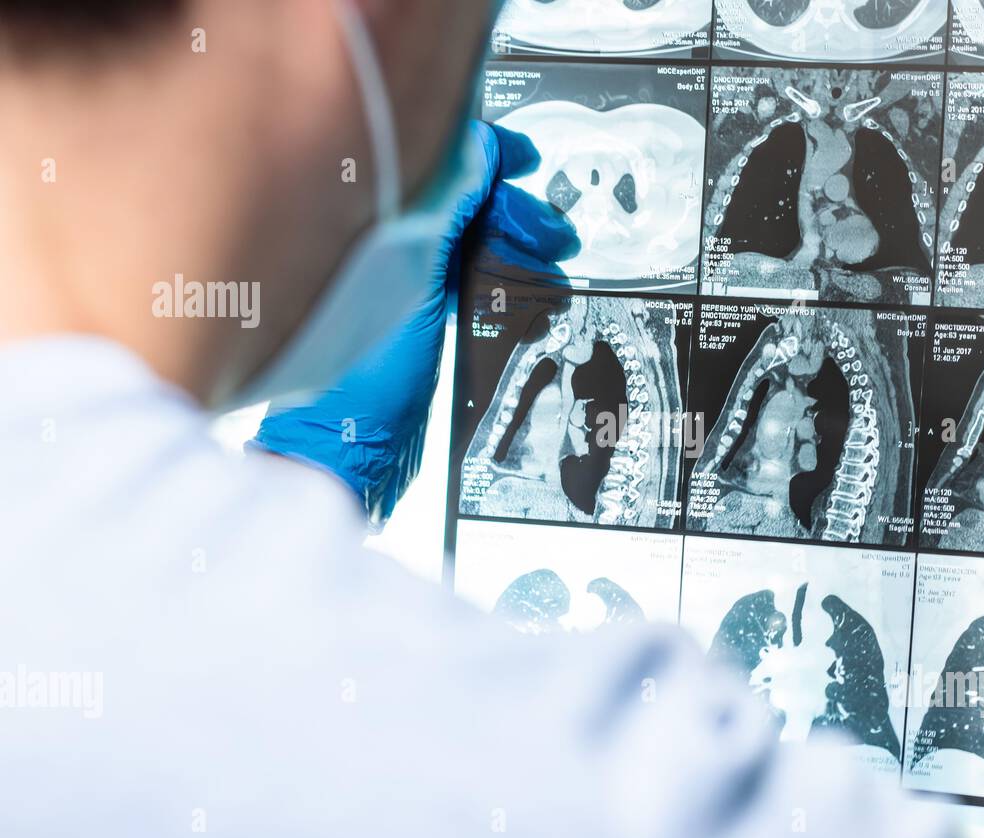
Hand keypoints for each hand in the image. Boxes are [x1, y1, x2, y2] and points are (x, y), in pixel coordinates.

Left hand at [250, 121, 578, 528]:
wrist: (349, 456)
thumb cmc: (363, 384)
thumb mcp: (413, 287)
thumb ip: (443, 216)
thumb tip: (475, 153)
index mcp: (372, 231)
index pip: (435, 169)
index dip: (484, 160)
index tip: (525, 163)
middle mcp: (381, 252)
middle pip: (458, 204)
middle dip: (511, 211)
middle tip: (552, 235)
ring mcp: (399, 286)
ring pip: (467, 242)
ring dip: (512, 246)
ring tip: (548, 269)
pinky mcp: (416, 320)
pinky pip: (465, 278)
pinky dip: (498, 276)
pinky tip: (526, 291)